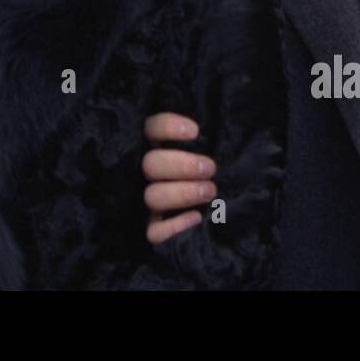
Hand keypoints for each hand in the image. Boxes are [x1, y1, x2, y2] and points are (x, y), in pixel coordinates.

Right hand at [142, 112, 217, 244]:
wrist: (204, 212)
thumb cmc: (205, 172)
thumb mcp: (203, 151)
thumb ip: (201, 143)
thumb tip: (215, 138)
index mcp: (155, 146)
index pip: (151, 128)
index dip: (168, 128)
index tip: (195, 132)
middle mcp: (144, 172)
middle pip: (151, 164)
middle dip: (183, 166)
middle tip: (210, 168)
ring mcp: (144, 200)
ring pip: (153, 196)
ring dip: (183, 193)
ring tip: (210, 191)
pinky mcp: (150, 227)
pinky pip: (153, 232)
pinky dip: (174, 226)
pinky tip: (196, 217)